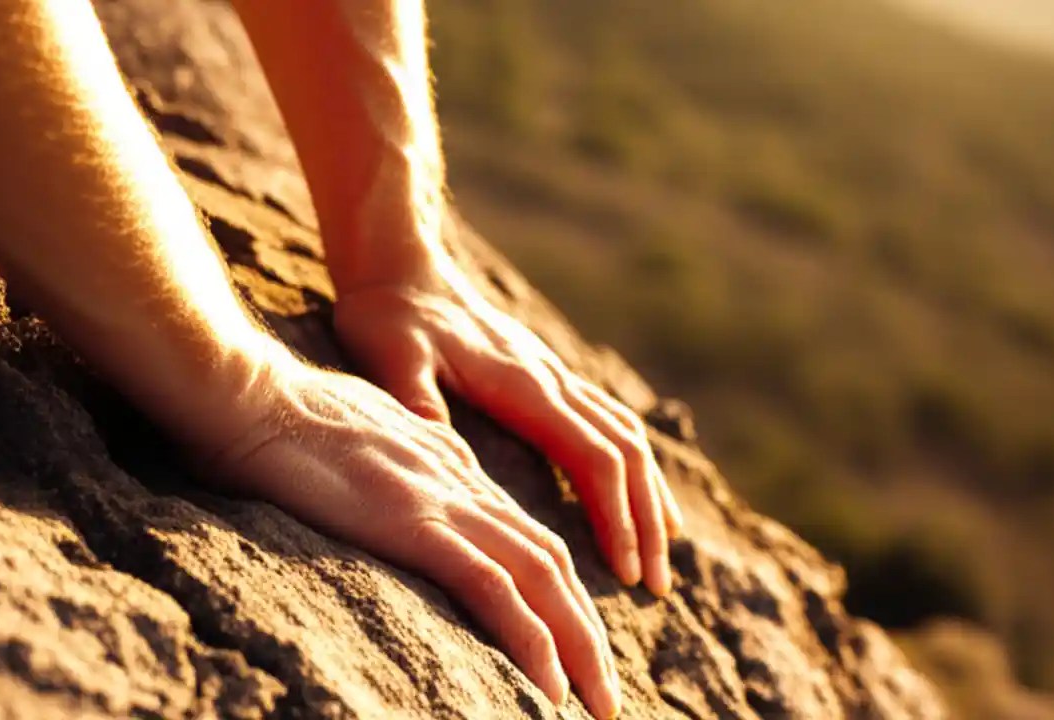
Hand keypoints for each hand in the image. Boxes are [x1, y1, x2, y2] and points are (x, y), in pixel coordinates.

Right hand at [203, 355, 621, 718]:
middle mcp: (460, 483)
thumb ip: (390, 474)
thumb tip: (394, 503)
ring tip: (600, 704)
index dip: (559, 592)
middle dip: (587, 631)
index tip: (574, 643)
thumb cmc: (280, 423)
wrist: (250, 399)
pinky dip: (531, 639)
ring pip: (541, 577)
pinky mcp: (416, 525)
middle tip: (607, 695)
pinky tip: (550, 688)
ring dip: (579, 645)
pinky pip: (493, 590)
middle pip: (551, 560)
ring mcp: (442, 502)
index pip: (523, 536)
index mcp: (447, 466)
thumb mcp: (354, 445)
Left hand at [333, 258, 682, 596]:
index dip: (616, 515)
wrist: (398, 265)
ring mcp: (554, 375)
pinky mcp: (545, 376)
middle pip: (626, 453)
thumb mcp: (390, 355)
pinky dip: (634, 465)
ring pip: (627, 436)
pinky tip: (636, 494)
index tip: (628, 572)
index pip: (592, 457)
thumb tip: (435, 443)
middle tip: (657, 588)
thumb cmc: (388, 316)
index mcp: (524, 386)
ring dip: (650, 495)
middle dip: (648, 520)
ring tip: (665, 553)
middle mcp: (552, 379)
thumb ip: (415, 397)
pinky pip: (610, 422)